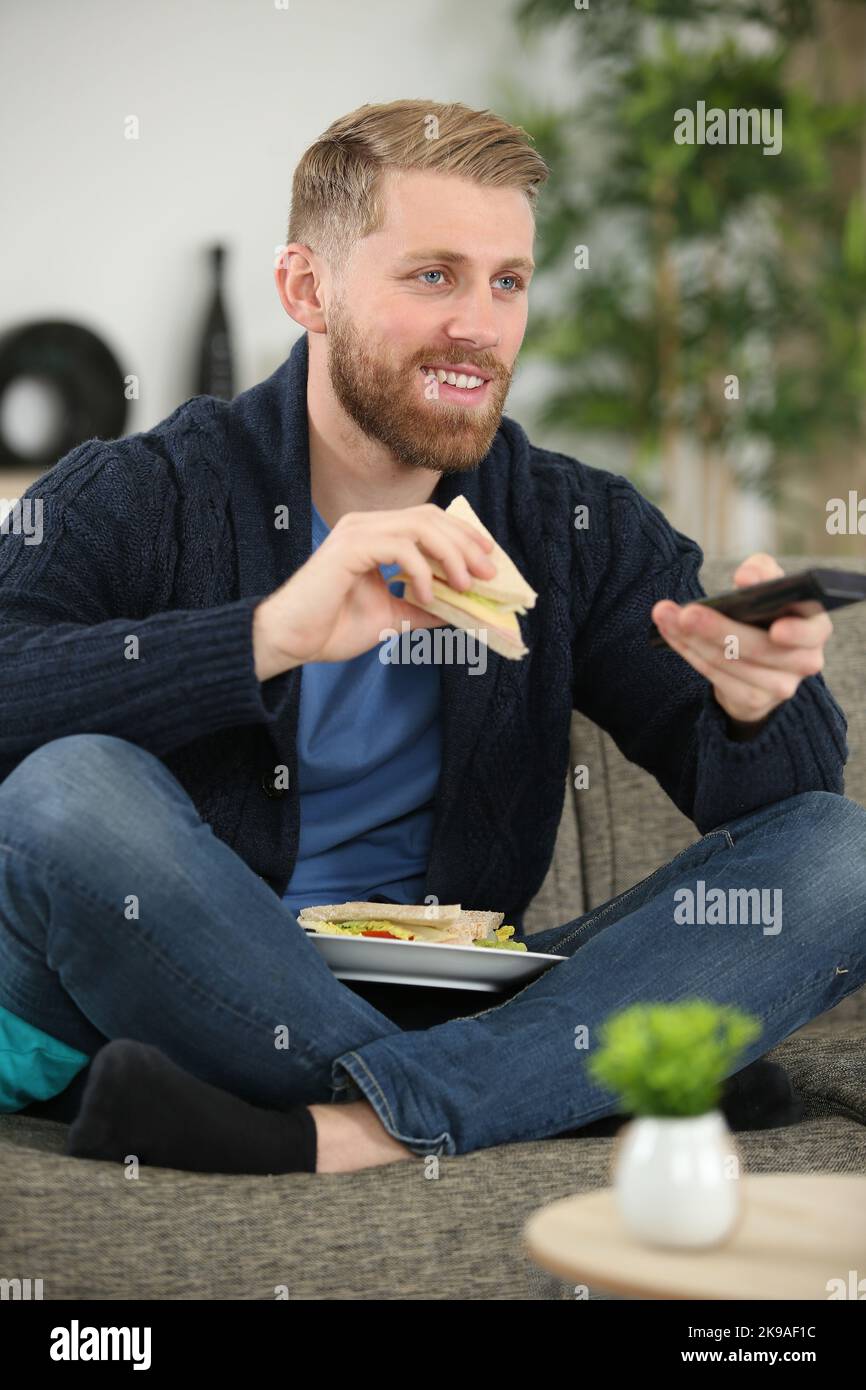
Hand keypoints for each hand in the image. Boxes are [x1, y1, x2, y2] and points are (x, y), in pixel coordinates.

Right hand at [253, 503, 496, 677]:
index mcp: (376, 535)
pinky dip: (422, 571)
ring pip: (420, 526)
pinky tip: (427, 596)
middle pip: (431, 517)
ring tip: (463, 586)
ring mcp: (357, 532)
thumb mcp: (392, 617)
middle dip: (466, 544)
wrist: (291, 641)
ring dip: (451, 556)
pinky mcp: (349, 547)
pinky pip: (399, 547)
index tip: (489, 561)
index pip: (429, 520)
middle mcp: (367, 525)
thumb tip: (463, 611)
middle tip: (488, 573)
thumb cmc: (331, 628)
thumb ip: (424, 608)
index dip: (463, 537)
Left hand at [650, 553, 832, 726]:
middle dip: (719, 629)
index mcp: (815, 627)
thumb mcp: (770, 586)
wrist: (760, 662)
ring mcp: (780, 686)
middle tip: (687, 613)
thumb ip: (762, 572)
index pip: (812, 629)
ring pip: (731, 662)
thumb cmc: (767, 613)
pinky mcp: (752, 700)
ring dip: (693, 639)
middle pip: (760, 648)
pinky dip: (689, 652)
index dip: (796, 632)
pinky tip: (670, 634)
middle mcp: (805, 660)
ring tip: (666, 616)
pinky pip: (716, 676)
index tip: (776, 628)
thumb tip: (748, 577)